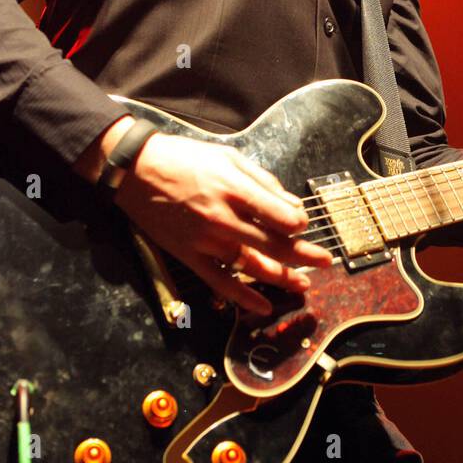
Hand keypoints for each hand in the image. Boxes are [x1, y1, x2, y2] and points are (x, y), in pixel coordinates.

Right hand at [114, 133, 333, 313]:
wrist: (136, 170)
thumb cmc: (186, 158)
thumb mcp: (228, 157)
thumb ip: (262, 181)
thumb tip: (292, 205)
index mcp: (235, 189)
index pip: (280, 216)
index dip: (299, 224)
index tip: (304, 225)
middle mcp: (224, 218)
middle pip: (273, 244)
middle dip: (304, 255)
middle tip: (326, 261)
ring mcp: (206, 240)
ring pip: (252, 266)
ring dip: (282, 278)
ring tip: (304, 285)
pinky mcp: (190, 256)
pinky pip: (220, 283)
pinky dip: (243, 296)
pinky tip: (263, 305)